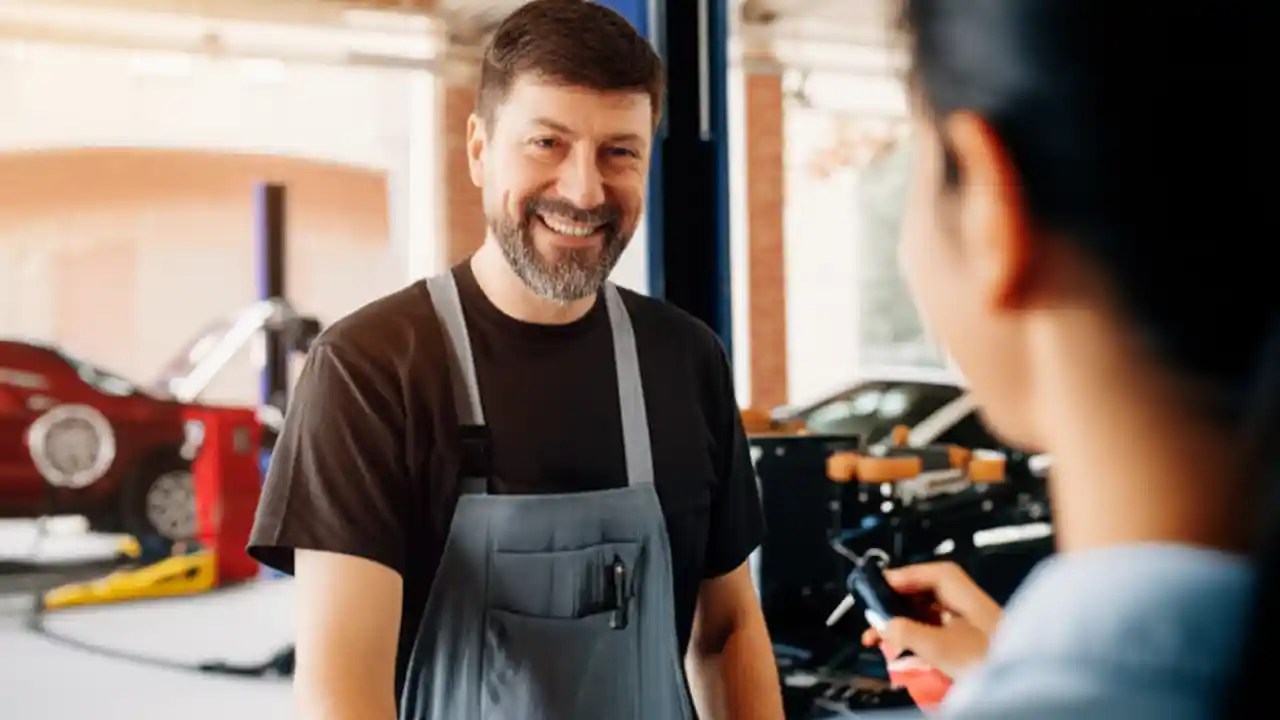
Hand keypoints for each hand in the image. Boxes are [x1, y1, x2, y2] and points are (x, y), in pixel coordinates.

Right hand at [859, 561, 1001, 678]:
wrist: (1019, 679)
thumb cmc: (985, 658)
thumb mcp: (938, 645)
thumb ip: (905, 632)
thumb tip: (884, 625)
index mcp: (959, 589)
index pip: (923, 573)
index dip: (897, 579)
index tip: (873, 588)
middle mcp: (963, 598)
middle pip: (922, 593)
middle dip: (893, 607)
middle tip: (872, 619)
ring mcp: (967, 619)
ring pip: (925, 614)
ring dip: (901, 625)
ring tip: (877, 640)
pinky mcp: (968, 638)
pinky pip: (934, 630)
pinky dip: (915, 636)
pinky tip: (901, 649)